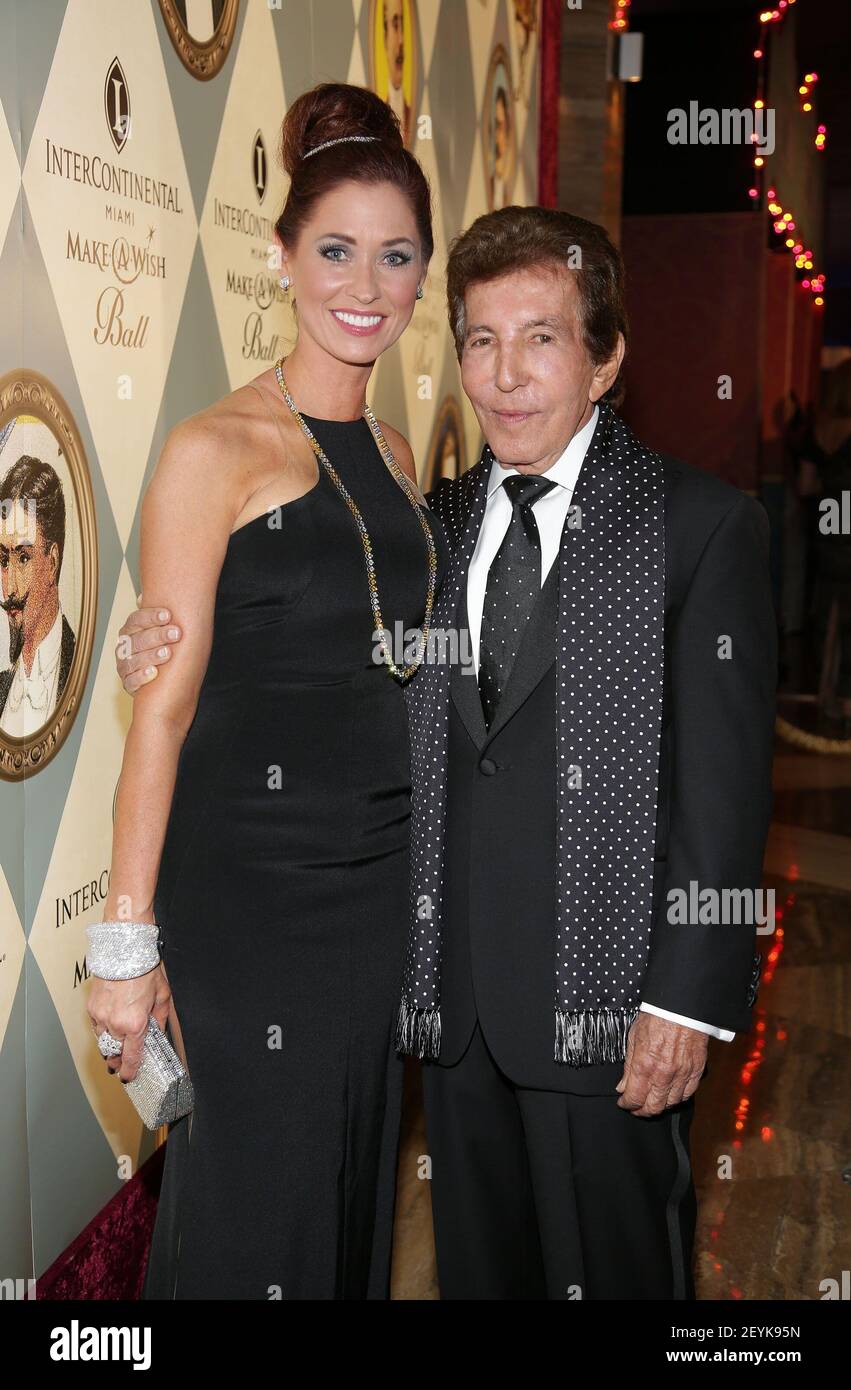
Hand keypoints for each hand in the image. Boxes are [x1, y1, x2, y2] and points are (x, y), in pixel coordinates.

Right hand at [87, 962, 171, 1083]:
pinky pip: (96, 1027)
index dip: (130, 1071)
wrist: (125, 951)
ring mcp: (101, 1016)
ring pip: (102, 1041)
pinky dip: (102, 1031)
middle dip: (117, 1060)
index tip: (128, 1077)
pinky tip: (108, 1028)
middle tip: (120, 1065)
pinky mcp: (92, 1008)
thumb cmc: (145, 970)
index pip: (131, 1057)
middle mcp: (116, 1023)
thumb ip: (160, 1019)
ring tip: (115, 1047)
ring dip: (109, 1046)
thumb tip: (158, 1033)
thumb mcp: (162, 996)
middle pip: (114, 1052)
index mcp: (136, 1024)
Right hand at [115, 600, 181, 693]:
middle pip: (137, 640)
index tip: (168, 615)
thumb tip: (146, 595)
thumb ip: (158, 613)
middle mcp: (124, 647)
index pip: (136, 620)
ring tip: (168, 653)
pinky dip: (141, 677)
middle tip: (176, 633)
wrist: (163, 677)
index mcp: (130, 630)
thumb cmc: (161, 646)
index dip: (151, 616)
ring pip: (133, 660)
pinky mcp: (128, 683)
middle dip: (157, 635)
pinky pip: (131, 681)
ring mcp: (124, 666)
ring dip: (151, 656)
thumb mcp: (161, 628)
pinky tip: (154, 673)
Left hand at [615, 1012, 707, 1116]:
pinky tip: (671, 1094)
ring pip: (671, 1103)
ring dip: (660, 1105)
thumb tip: (622, 1086)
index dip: (626, 1104)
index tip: (624, 1103)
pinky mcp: (696, 1070)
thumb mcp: (633, 1038)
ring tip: (653, 1101)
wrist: (680, 1007)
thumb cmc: (656, 1017)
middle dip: (642, 1110)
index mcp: (644, 1065)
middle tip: (637, 1108)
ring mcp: (682, 1074)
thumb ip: (628, 1066)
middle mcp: (663, 1074)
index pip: (634, 1098)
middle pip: (653, 1107)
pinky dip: (678, 1097)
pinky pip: (688, 1093)